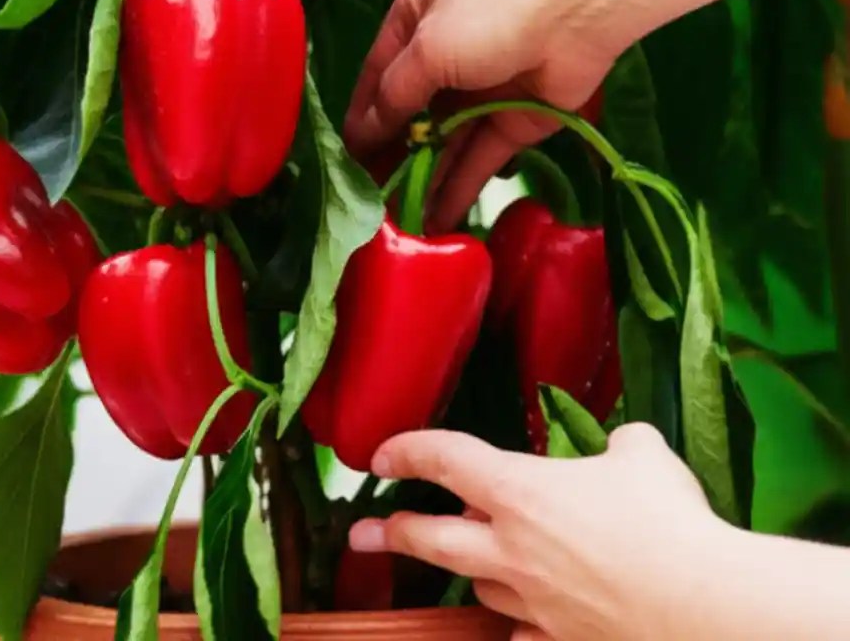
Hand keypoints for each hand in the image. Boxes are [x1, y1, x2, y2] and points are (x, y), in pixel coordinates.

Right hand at [342, 0, 624, 232]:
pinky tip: (436, 220)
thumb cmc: (491, 13)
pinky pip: (477, 158)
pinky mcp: (512, 120)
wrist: (583, 11)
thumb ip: (393, 98)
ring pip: (443, 141)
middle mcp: (446, 48)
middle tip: (367, 198)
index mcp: (418, 12)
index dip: (362, 118)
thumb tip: (362, 136)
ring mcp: (481, 87)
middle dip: (390, 155)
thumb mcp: (427, 49)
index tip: (343, 161)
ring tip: (397, 222)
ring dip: (422, 179)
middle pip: (409, 111)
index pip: (378, 73)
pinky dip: (458, 188)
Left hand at [348, 425, 730, 640]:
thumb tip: (621, 444)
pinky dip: (521, 623)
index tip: (381, 455)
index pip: (444, 459)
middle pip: (432, 539)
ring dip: (473, 571)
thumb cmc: (669, 520)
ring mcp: (532, 601)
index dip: (406, 450)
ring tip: (473, 563)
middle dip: (391, 533)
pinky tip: (527, 621)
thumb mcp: (643, 455)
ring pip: (480, 586)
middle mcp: (512, 549)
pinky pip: (524, 632)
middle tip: (362, 534)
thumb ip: (619, 444)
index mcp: (520, 492)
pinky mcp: (559, 638)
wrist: (704, 603)